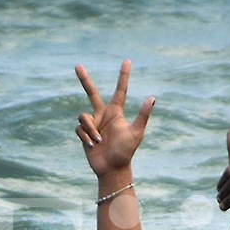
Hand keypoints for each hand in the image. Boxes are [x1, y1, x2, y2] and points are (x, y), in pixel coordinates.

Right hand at [75, 61, 153, 178]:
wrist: (112, 168)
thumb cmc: (126, 151)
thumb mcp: (136, 132)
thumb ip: (142, 115)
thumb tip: (152, 98)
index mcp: (116, 112)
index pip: (120, 90)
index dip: (123, 76)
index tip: (127, 61)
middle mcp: (103, 115)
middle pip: (91, 92)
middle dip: (84, 79)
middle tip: (77, 66)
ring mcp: (93, 124)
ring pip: (84, 117)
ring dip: (91, 130)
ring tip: (99, 141)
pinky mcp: (84, 134)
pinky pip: (80, 129)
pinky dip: (86, 137)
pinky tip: (92, 146)